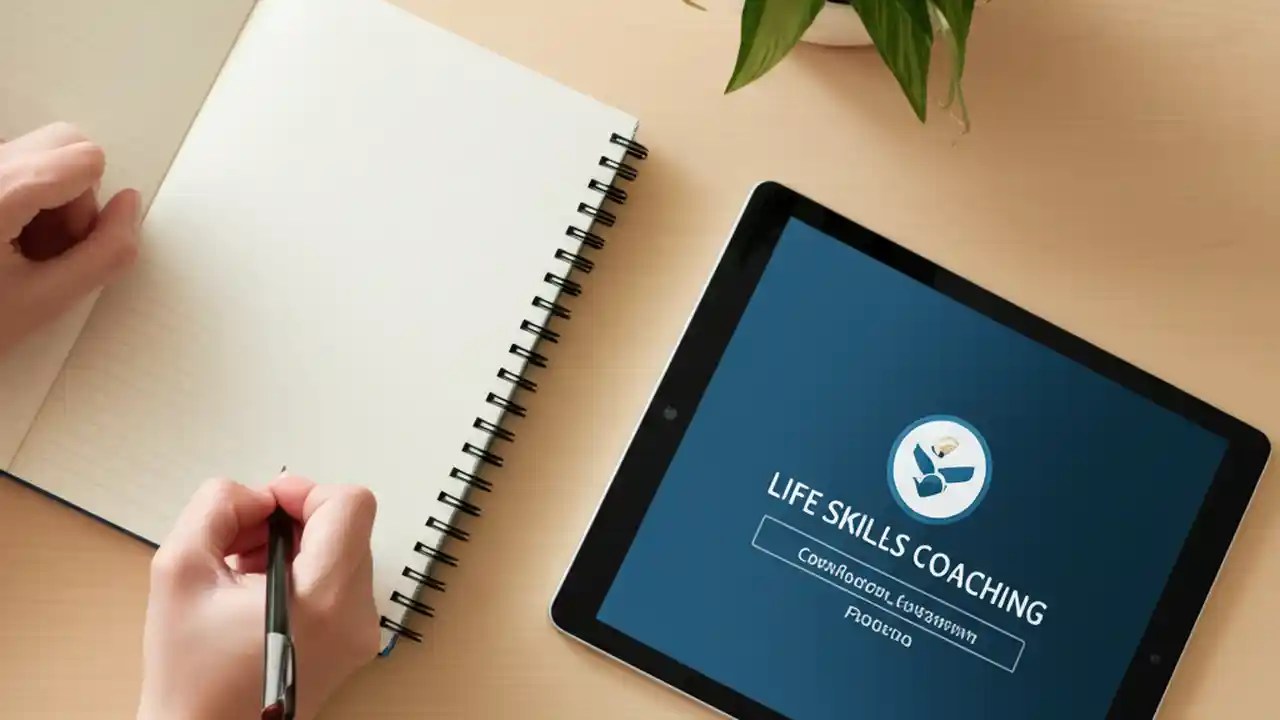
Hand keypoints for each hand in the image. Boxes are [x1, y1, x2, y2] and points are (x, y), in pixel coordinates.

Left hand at [0, 122, 139, 354]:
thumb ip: (105, 253)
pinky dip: (19, 197)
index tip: (59, 250)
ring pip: (37, 153)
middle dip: (71, 196)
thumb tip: (130, 206)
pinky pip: (10, 164)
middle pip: (64, 143)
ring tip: (15, 250)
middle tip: (44, 249)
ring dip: (44, 198)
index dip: (88, 208)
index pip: (85, 157)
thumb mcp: (46, 300)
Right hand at [138, 475, 381, 719]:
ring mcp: (359, 633)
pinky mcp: (352, 643)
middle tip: (240, 545)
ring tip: (243, 575)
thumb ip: (215, 507)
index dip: (305, 492)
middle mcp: (356, 616)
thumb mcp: (179, 570)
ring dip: (293, 547)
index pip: (351, 505)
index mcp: (325, 597)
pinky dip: (302, 574)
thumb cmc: (189, 676)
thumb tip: (253, 493)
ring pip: (342, 550)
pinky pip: (339, 582)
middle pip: (345, 526)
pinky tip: (258, 596)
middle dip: (290, 521)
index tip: (266, 506)